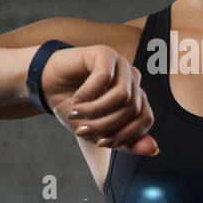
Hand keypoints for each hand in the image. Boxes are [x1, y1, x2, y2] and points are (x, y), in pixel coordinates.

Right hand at [44, 45, 159, 155]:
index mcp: (137, 98)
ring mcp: (121, 64)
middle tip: (82, 129)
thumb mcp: (99, 133)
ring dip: (96, 110)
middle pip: (133, 109)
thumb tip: (155, 150)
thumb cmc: (75, 110)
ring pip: (122, 95)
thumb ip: (126, 142)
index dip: (124, 135)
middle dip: (105, 125)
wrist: (48, 87)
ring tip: (77, 114)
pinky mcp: (104, 53)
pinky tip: (76, 99)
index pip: (145, 119)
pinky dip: (88, 93)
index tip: (100, 142)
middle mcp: (133, 80)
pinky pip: (104, 77)